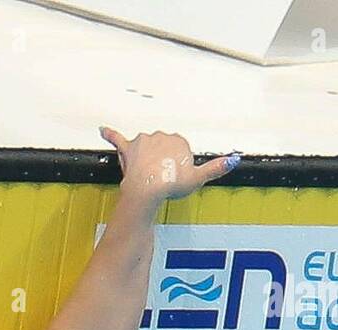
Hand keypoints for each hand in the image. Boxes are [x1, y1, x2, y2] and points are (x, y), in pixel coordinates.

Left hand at [100, 127, 238, 204]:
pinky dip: (110, 134)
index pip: (178, 152)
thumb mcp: (198, 178)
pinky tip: (103, 130)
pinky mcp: (128, 150)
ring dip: (144, 158)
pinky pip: (117, 139)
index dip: (175, 167)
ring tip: (147, 174)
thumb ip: (215, 168)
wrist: (149, 191)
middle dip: (161, 163)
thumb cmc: (171, 185)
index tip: (173, 177)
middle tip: (160, 179)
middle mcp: (160, 135)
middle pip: (161, 149)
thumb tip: (234, 160)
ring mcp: (143, 141)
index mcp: (177, 140)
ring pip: (144, 147)